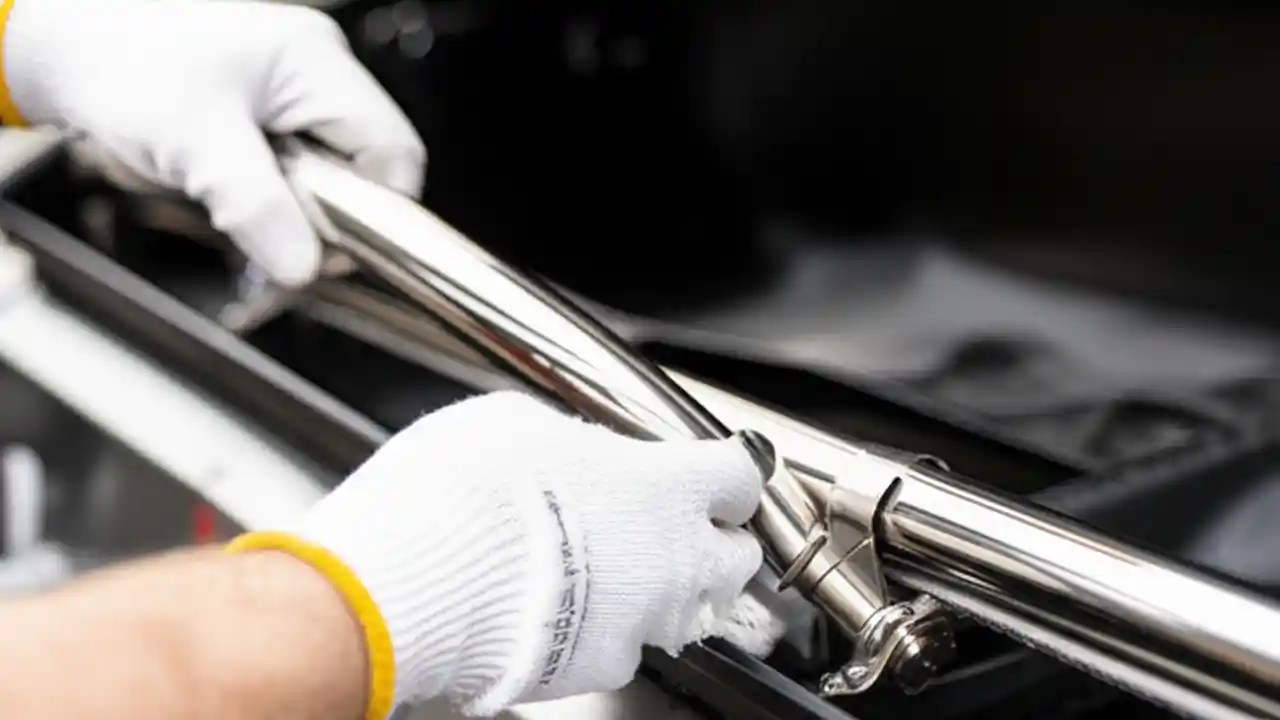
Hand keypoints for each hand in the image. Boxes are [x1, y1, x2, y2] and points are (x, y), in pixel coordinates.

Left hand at [3, 0, 424, 286]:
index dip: (373, 209)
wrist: (68, 46)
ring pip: (333, 174)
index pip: (393, 151)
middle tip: (271, 232)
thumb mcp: (194, 144)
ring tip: (236, 202)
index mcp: (317, 63)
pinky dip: (273, 196)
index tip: (328, 249)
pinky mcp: (273, 111)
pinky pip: (300, 170)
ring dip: (294, 207)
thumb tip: (304, 267)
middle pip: (366, 166)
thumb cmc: (122, 66)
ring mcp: (298, 89)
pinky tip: (234, 192)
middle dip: (326, 213)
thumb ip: (256, 206)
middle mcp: (319, 71)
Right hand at [277, 391, 764, 716]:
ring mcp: (639, 621)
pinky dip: (607, 629)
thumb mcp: (519, 425)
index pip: (741, 476)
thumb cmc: (458, 493)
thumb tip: (585, 449)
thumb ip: (578, 441)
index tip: (719, 475)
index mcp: (661, 486)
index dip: (730, 473)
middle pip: (736, 557)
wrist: (409, 582)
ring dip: (666, 589)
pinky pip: (625, 647)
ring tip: (617, 571)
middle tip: (674, 528)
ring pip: (690, 610)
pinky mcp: (599, 668)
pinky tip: (568, 608)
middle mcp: (668, 559)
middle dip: (712, 541)